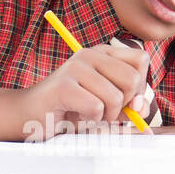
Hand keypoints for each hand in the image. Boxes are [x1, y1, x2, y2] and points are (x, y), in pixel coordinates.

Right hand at [23, 43, 150, 136]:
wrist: (31, 115)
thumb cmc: (71, 110)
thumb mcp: (107, 107)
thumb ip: (129, 106)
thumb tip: (143, 109)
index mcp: (102, 53)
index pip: (141, 60)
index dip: (139, 85)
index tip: (125, 100)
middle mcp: (89, 54)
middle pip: (132, 79)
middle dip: (124, 104)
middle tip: (105, 110)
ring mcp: (75, 67)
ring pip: (115, 97)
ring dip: (106, 115)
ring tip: (88, 113)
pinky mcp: (63, 86)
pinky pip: (96, 107)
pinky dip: (90, 119)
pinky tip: (76, 114)